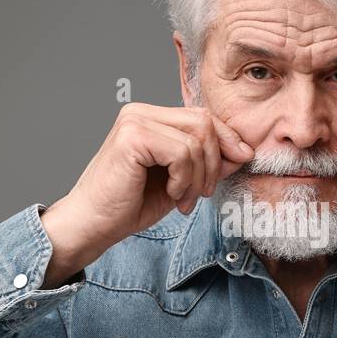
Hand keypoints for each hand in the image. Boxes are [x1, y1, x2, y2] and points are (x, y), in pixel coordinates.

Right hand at [39, 103, 252, 285]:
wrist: (93, 225)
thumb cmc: (129, 205)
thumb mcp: (181, 182)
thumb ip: (208, 163)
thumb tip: (243, 151)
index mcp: (150, 118)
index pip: (202, 116)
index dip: (227, 138)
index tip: (241, 160)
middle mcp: (140, 112)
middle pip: (204, 122)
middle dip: (215, 161)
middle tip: (204, 193)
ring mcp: (135, 121)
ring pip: (196, 139)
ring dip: (199, 176)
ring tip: (183, 199)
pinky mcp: (132, 137)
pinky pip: (182, 152)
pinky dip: (184, 179)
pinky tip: (171, 194)